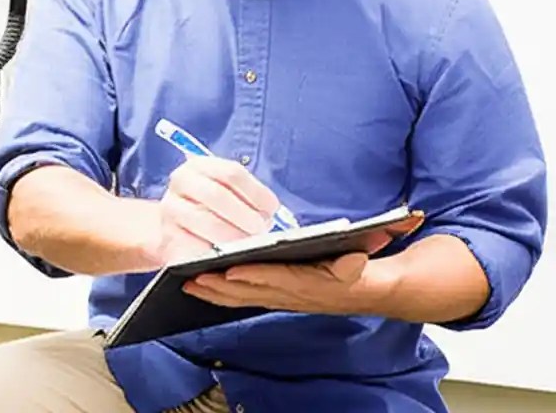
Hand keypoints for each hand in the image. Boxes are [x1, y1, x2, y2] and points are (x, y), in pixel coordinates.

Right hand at [152, 157, 281, 266]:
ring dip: (234, 236)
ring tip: (247, 245)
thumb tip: (267, 217)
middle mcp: (181, 182)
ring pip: (208, 222)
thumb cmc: (210, 208)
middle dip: (245, 216)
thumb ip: (246, 197)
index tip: (271, 209)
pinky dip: (216, 253)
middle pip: (217, 195)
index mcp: (199, 166)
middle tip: (259, 230)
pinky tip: (227, 256)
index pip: (232, 173)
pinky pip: (197, 246)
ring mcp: (171, 209)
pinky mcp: (168, 237)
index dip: (256, 192)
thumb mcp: (225, 191)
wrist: (175, 227)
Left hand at [183, 252, 377, 315]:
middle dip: (220, 286)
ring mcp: (284, 299)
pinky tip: (204, 290)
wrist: (370, 290)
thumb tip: (355, 259)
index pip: (276, 277)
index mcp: (310, 283)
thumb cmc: (361, 265)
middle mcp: (292, 295)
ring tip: (187, 285)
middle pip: (250, 291)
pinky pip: (246, 299)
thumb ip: (356, 260)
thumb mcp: (361, 259)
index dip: (252, 275)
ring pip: (243, 298)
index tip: (229, 269)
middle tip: (191, 279)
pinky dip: (224, 296)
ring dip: (215, 293)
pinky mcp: (279, 299)